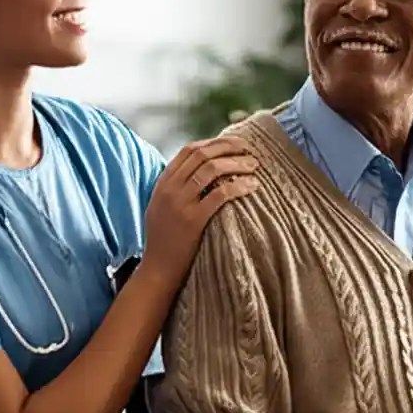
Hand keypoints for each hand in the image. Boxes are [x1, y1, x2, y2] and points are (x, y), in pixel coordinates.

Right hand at [143, 137, 258, 285]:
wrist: (157, 269)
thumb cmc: (165, 239)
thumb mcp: (162, 206)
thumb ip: (177, 187)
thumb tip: (204, 169)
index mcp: (162, 183)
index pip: (189, 150)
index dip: (214, 142)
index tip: (234, 143)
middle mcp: (169, 189)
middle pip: (202, 155)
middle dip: (229, 147)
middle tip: (249, 149)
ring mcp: (180, 204)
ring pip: (212, 170)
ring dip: (237, 163)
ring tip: (254, 166)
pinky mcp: (193, 221)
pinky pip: (220, 195)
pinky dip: (239, 186)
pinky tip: (252, 186)